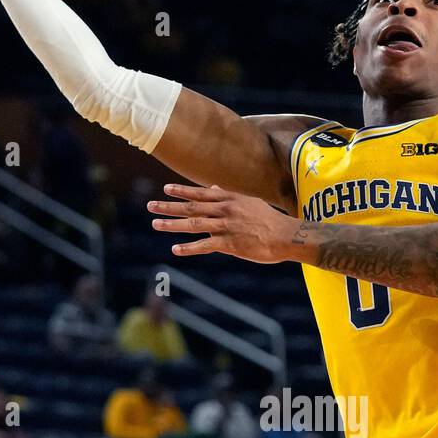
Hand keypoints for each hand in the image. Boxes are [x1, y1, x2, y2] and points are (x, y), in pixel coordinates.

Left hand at [150, 185, 302, 263]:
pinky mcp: (230, 244)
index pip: (200, 193)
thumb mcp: (249, 202)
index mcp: (229, 199)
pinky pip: (205, 245)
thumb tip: (213, 188)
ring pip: (194, 225)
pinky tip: (175, 249)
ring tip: (155, 224)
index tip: (165, 189)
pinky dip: (189, 248)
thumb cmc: (269, 220)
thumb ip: (228, 195)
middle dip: (169, 206)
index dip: (181, 191)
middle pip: (191, 207)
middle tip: (150, 206)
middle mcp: (225, 210)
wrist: (286, 236)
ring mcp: (226, 226)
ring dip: (172, 224)